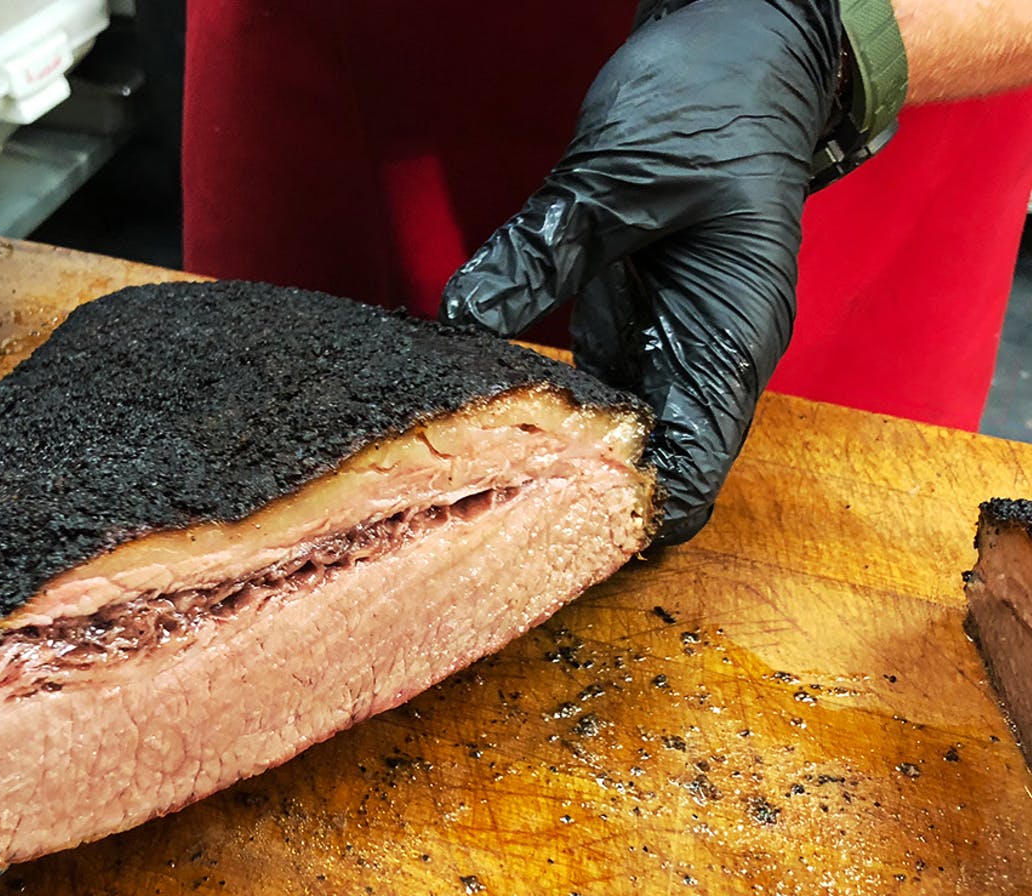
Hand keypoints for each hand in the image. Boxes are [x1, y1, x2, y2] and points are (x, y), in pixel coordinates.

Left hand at [441, 0, 843, 542]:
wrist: (742, 45)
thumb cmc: (710, 102)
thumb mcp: (616, 176)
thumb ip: (540, 252)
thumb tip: (464, 315)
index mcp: (727, 339)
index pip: (689, 472)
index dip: (626, 516)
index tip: (546, 534)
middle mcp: (702, 357)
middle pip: (647, 471)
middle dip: (576, 501)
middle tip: (485, 512)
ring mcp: (666, 343)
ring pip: (614, 439)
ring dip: (555, 461)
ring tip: (477, 479)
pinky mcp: (632, 321)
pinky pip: (590, 392)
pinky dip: (547, 412)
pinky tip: (490, 416)